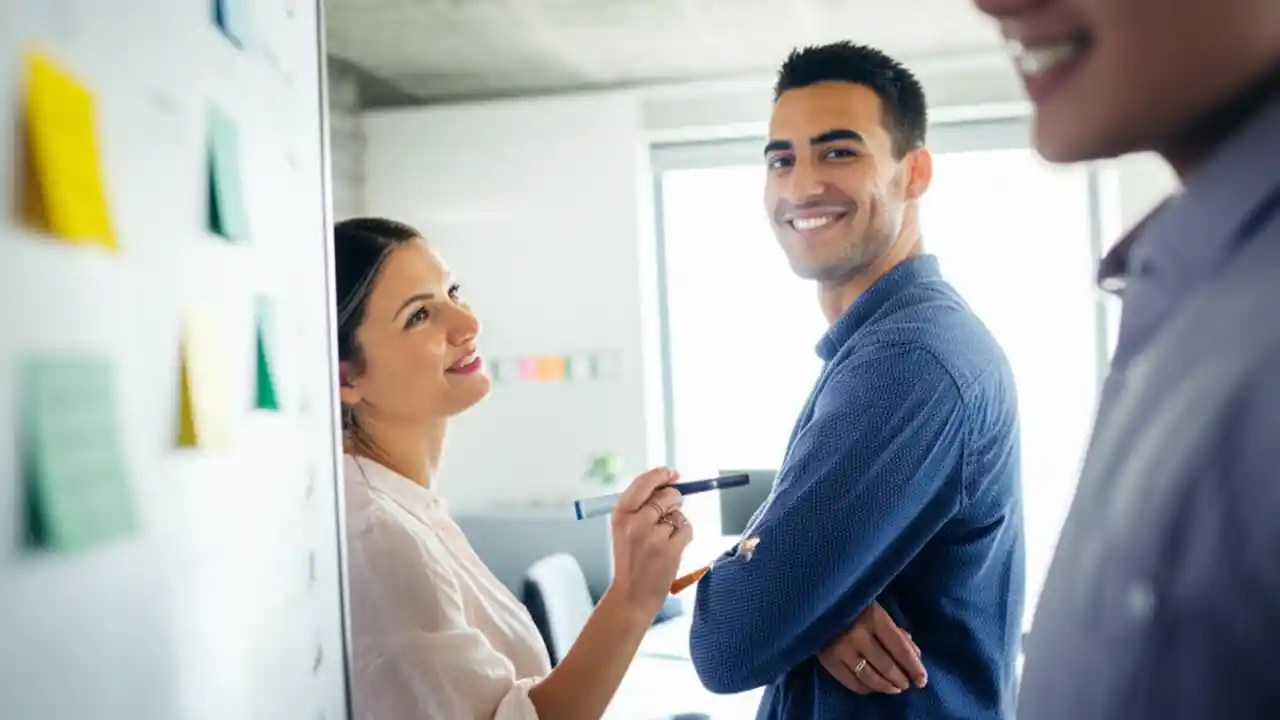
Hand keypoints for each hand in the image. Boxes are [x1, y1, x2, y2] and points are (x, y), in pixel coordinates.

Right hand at [605, 467, 694, 617]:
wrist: (631, 595)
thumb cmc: (632, 560)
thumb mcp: (625, 530)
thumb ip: (641, 506)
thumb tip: (669, 482)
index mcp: (620, 514)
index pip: (643, 483)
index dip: (660, 475)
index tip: (672, 473)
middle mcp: (635, 522)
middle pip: (666, 495)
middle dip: (675, 499)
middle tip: (671, 511)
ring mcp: (652, 536)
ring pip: (678, 514)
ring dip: (678, 522)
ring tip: (665, 539)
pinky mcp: (669, 549)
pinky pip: (686, 529)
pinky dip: (684, 536)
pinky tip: (672, 548)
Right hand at [818, 601, 925, 694]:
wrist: (817, 604)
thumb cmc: (853, 606)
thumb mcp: (877, 611)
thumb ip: (896, 633)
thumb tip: (916, 656)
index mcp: (873, 618)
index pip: (900, 648)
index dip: (914, 667)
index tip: (922, 680)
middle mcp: (857, 635)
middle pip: (887, 666)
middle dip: (901, 679)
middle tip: (907, 684)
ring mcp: (841, 649)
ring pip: (870, 678)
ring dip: (887, 687)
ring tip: (895, 688)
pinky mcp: (828, 660)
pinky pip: (852, 682)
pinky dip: (867, 688)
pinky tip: (874, 687)